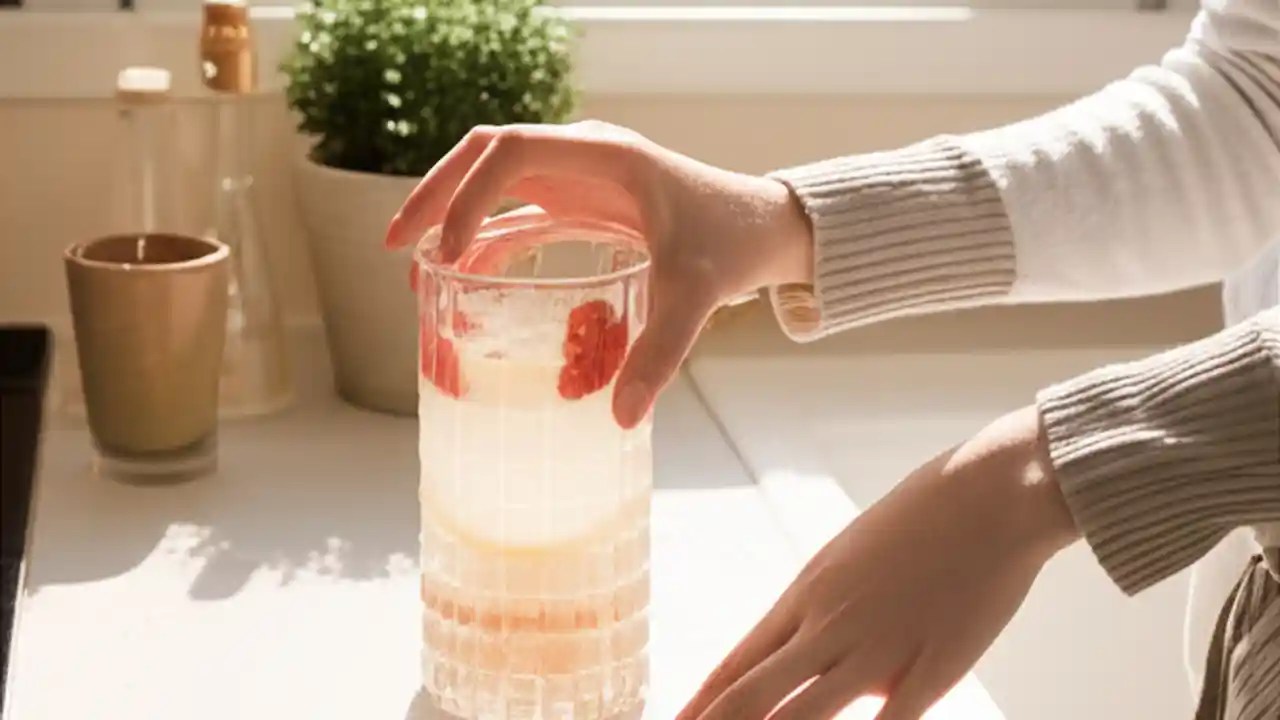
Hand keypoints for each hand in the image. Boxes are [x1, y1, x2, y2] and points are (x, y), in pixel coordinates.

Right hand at [384, 120, 812, 426]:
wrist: (765, 228)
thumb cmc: (731, 245)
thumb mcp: (696, 296)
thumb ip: (659, 353)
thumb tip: (621, 418)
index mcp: (606, 156)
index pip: (513, 152)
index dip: (470, 195)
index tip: (448, 251)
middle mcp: (584, 157)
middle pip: (487, 154)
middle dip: (435, 194)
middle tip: (395, 245)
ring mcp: (579, 179)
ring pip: (494, 181)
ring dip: (452, 217)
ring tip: (413, 270)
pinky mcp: (582, 205)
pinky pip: (519, 216)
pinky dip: (485, 241)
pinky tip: (462, 277)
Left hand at [679, 406, 1079, 719]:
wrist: (989, 495)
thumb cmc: (925, 516)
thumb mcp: (855, 557)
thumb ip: (834, 614)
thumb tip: (835, 667)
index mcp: (806, 595)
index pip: (737, 664)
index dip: (700, 704)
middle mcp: (828, 626)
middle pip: (752, 696)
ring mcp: (875, 651)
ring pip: (801, 718)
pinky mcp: (930, 670)